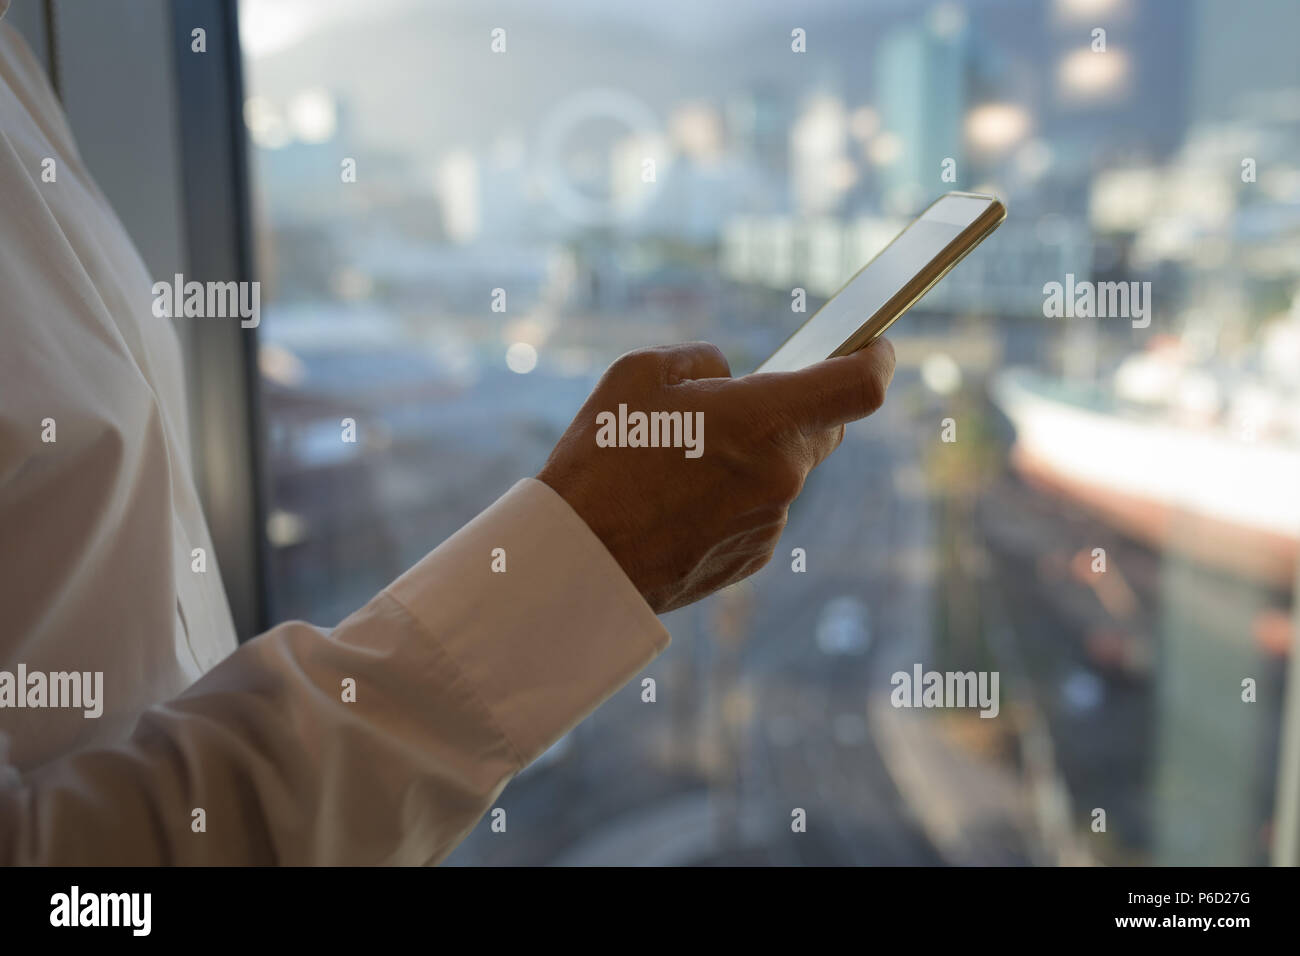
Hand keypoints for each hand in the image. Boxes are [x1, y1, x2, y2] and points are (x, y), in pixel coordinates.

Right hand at [537, 339, 895, 612]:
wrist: (580, 562)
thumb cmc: (603, 462)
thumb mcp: (639, 375)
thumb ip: (701, 361)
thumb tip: (727, 376)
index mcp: (765, 421)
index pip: (860, 386)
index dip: (875, 358)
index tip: (873, 345)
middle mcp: (783, 475)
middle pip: (823, 428)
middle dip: (794, 408)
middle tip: (738, 403)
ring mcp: (772, 522)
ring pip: (785, 470)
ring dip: (754, 456)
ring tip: (681, 461)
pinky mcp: (754, 557)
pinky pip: (762, 510)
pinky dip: (735, 498)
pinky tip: (679, 501)